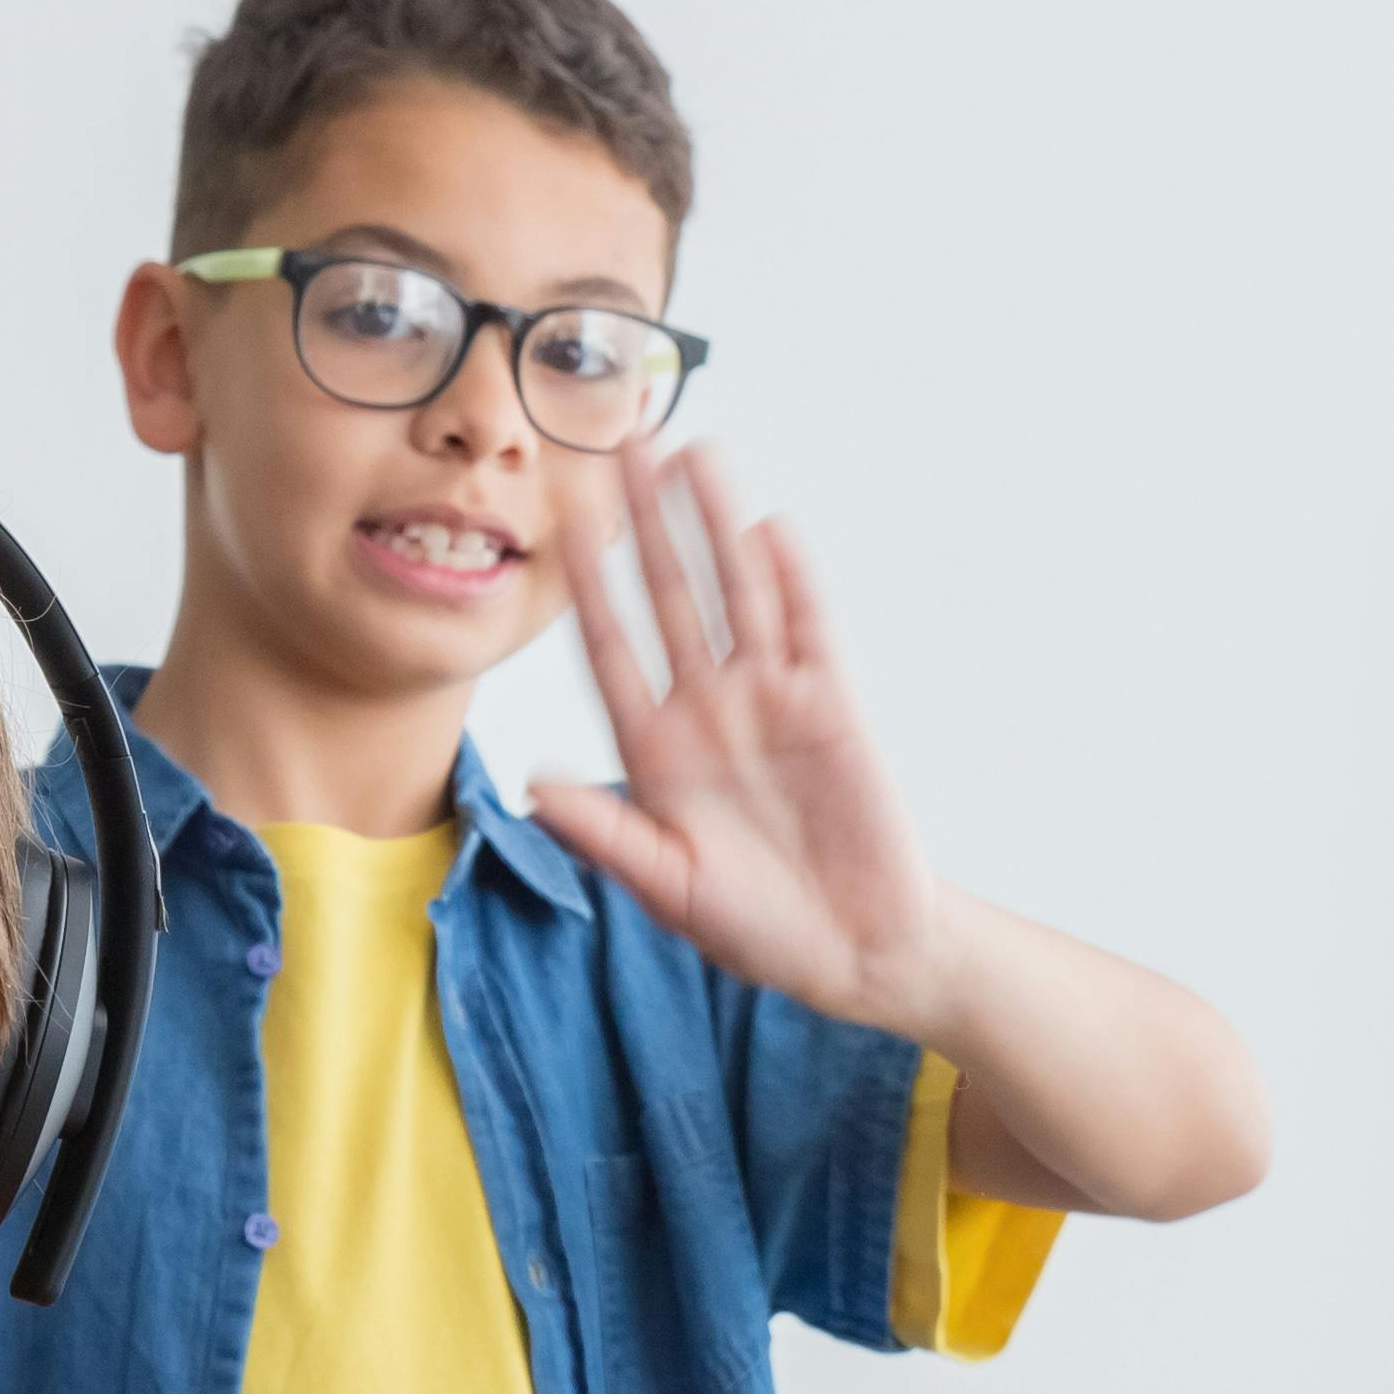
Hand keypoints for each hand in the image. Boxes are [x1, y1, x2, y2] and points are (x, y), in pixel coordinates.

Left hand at [526, 442, 955, 1030]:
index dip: (591, 586)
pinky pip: (808, 629)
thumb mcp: (669, 888)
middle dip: (647, 521)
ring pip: (736, 593)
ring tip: (694, 451)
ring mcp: (771, 700)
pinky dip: (790, 580)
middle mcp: (708, 709)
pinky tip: (766, 529)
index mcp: (656, 750)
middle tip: (623, 443)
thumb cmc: (760, 928)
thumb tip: (533, 787)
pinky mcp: (832, 705)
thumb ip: (607, 834)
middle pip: (671, 595)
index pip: (612, 650)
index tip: (560, 524)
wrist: (859, 950)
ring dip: (714, 524)